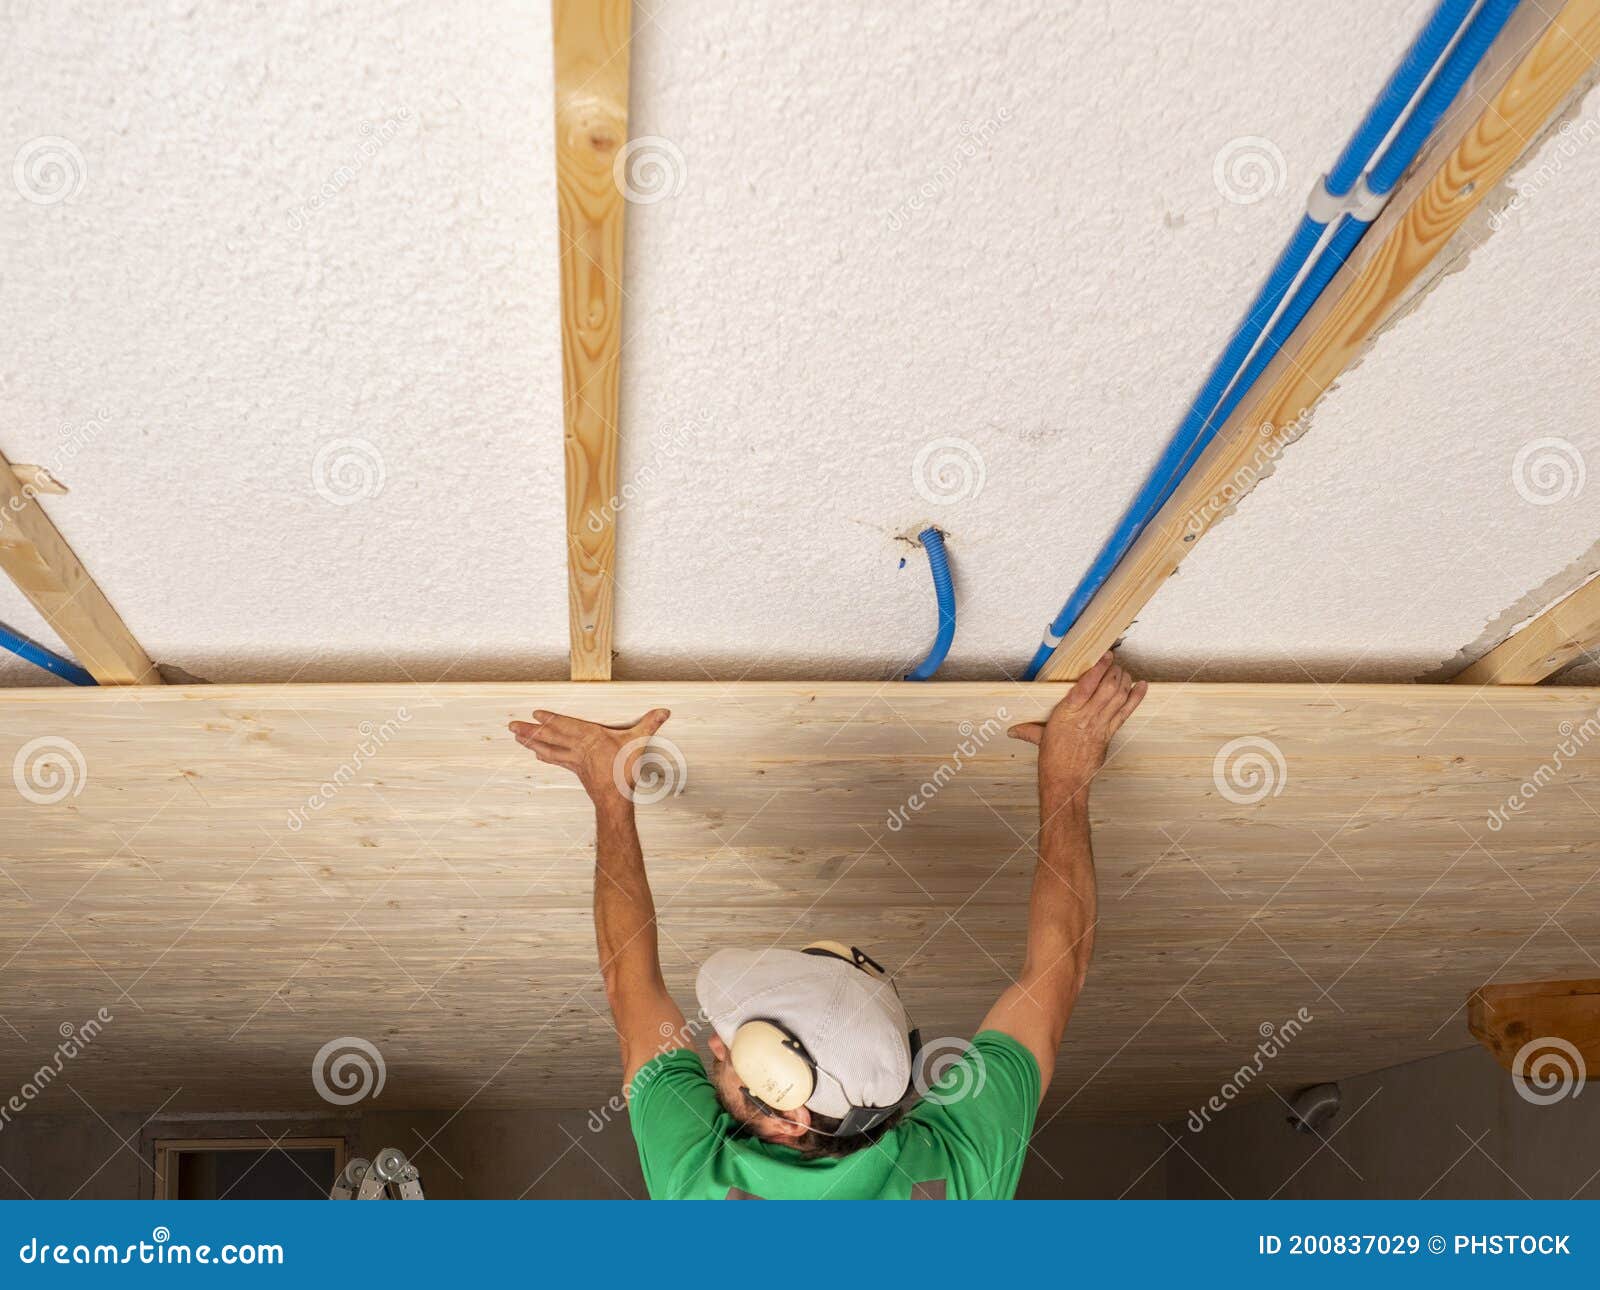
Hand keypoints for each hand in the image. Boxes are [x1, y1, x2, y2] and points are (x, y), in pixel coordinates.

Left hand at [508, 708, 671, 804]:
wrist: (617, 800)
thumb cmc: (625, 771)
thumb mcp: (639, 743)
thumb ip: (650, 724)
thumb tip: (664, 711)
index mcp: (591, 738)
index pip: (567, 727)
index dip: (551, 720)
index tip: (534, 714)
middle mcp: (579, 749)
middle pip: (551, 738)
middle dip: (530, 731)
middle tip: (511, 725)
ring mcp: (575, 761)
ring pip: (549, 749)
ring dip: (531, 742)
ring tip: (516, 736)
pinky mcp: (577, 771)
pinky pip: (557, 760)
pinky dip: (545, 756)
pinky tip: (536, 755)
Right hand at [1007, 653, 1145, 794]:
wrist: (1066, 782)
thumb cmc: (1052, 761)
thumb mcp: (1039, 739)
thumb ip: (1028, 730)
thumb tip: (1013, 730)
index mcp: (1067, 713)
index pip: (1087, 684)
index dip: (1099, 668)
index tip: (1105, 656)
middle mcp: (1086, 717)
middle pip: (1108, 688)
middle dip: (1114, 672)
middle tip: (1115, 664)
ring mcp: (1100, 725)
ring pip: (1118, 697)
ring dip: (1124, 681)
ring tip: (1124, 672)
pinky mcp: (1109, 734)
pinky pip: (1125, 712)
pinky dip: (1136, 698)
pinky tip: (1142, 686)